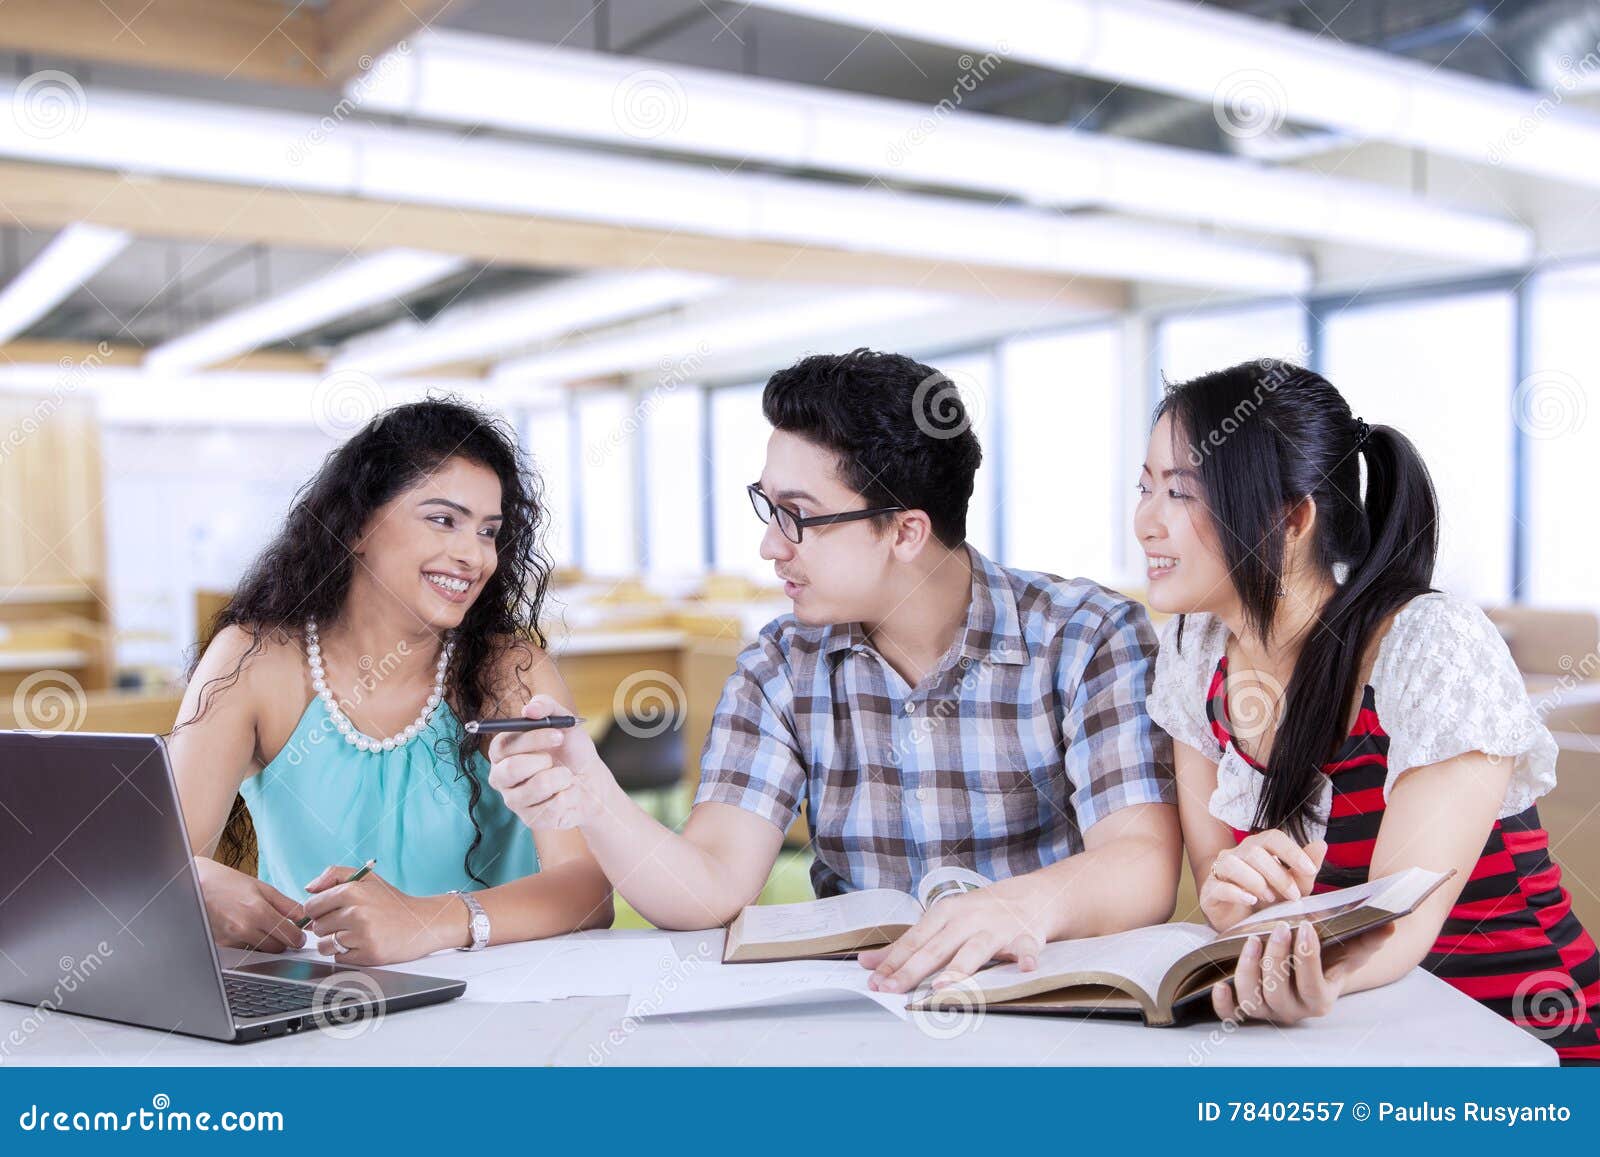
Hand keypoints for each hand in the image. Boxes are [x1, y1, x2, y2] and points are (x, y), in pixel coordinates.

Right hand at [193, 855, 305, 952]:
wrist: (196, 884)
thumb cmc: (229, 883)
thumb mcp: (263, 888)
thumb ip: (287, 905)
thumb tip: (304, 918)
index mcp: (259, 911)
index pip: (289, 937)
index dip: (298, 938)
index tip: (299, 935)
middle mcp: (244, 928)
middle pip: (277, 948)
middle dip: (283, 941)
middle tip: (281, 929)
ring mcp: (231, 939)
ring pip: (260, 951)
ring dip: (265, 942)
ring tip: (258, 924)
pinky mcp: (221, 945)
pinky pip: (244, 950)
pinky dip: (249, 943)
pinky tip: (243, 928)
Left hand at [301, 864, 463, 964]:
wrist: (422, 922)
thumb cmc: (392, 902)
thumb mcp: (366, 878)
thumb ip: (334, 874)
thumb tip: (309, 888)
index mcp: (353, 890)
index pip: (311, 906)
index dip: (318, 910)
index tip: (331, 911)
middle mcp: (357, 912)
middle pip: (316, 927)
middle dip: (328, 926)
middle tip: (349, 923)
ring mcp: (363, 934)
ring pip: (324, 945)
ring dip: (334, 942)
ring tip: (355, 935)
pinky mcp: (369, 954)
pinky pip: (339, 958)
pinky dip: (347, 954)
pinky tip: (363, 944)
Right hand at [487, 694, 617, 831]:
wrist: (591, 782)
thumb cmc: (572, 751)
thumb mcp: (565, 722)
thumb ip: (547, 706)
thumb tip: (528, 709)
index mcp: (504, 751)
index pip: (504, 744)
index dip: (531, 739)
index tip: (558, 735)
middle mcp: (502, 776)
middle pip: (510, 770)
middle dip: (543, 762)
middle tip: (559, 759)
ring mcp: (514, 800)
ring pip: (535, 788)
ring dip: (561, 779)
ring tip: (567, 777)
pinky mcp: (529, 819)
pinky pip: (550, 808)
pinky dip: (568, 797)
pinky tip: (567, 794)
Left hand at [859, 887, 1044, 993]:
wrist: (1029, 895)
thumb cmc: (978, 914)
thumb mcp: (941, 922)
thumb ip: (907, 945)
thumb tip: (868, 963)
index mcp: (944, 913)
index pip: (914, 941)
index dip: (893, 961)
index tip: (875, 981)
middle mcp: (968, 919)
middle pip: (937, 948)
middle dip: (913, 970)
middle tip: (892, 989)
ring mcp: (996, 927)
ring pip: (975, 950)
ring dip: (959, 968)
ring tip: (942, 985)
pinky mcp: (1025, 936)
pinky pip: (1027, 948)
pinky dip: (1027, 957)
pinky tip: (1026, 968)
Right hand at [1201, 832, 1325, 931]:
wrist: (1243, 923)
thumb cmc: (1268, 901)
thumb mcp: (1293, 888)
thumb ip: (1304, 870)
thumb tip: (1321, 844)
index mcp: (1258, 848)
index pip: (1273, 838)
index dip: (1292, 851)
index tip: (1310, 869)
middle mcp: (1237, 854)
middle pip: (1254, 851)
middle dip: (1278, 875)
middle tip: (1292, 896)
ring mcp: (1219, 871)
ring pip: (1233, 864)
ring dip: (1256, 881)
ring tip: (1269, 898)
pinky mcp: (1209, 891)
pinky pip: (1219, 886)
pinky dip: (1237, 892)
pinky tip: (1251, 900)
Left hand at [1212, 919, 1395, 1024]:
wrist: (1309, 970)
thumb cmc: (1329, 956)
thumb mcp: (1349, 948)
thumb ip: (1368, 938)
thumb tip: (1389, 926)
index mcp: (1320, 999)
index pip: (1313, 984)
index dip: (1308, 957)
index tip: (1307, 927)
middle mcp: (1293, 1010)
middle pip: (1279, 992)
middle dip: (1277, 958)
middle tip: (1279, 926)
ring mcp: (1268, 1010)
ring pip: (1253, 1001)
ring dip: (1249, 971)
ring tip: (1252, 940)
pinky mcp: (1246, 1009)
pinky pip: (1232, 1015)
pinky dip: (1225, 1004)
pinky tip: (1220, 985)